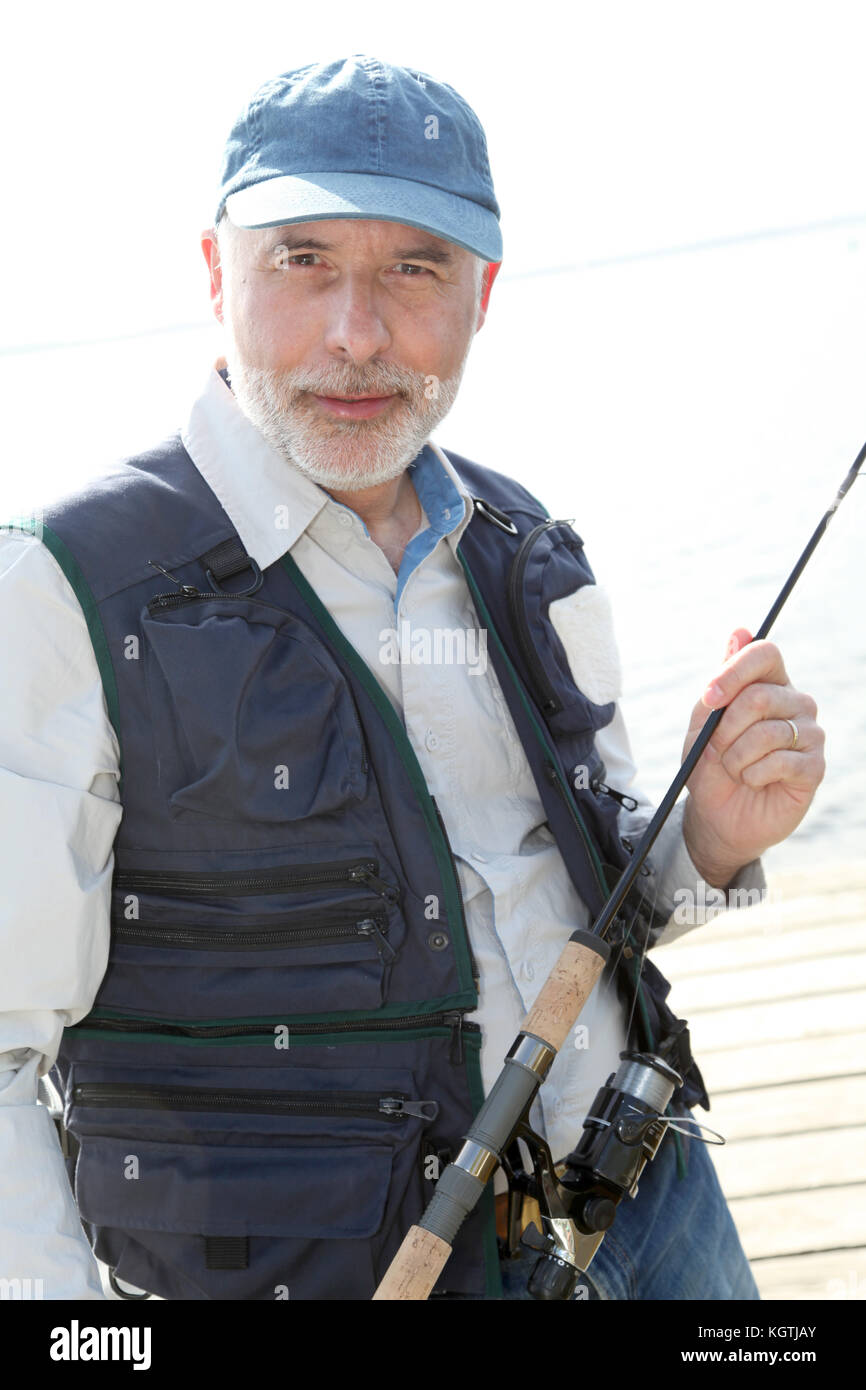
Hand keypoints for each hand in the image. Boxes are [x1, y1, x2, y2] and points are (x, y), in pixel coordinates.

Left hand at [681, 629, 825, 886]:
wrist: (718, 816)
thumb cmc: (711, 765)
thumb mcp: (703, 723)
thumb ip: (720, 682)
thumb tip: (740, 631)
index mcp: (769, 683)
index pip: (764, 654)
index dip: (734, 672)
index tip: (709, 698)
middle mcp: (795, 702)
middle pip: (760, 696)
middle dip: (725, 728)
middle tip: (716, 749)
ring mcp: (810, 733)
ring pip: (766, 733)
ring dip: (735, 757)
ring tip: (733, 770)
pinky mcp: (814, 766)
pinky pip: (780, 761)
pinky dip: (752, 775)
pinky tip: (752, 781)